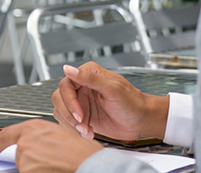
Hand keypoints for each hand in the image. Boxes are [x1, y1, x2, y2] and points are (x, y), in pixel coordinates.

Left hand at [0, 119, 102, 172]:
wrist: (89, 164)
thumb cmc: (82, 151)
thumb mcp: (60, 134)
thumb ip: (42, 137)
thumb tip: (35, 144)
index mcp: (33, 127)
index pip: (6, 134)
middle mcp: (25, 141)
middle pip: (19, 154)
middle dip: (31, 159)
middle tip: (50, 159)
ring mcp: (24, 158)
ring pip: (25, 167)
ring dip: (36, 168)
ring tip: (55, 165)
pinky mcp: (26, 171)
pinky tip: (53, 171)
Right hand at [52, 63, 167, 140]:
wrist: (141, 121)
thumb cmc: (132, 102)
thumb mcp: (112, 88)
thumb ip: (89, 78)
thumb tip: (69, 68)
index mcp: (88, 75)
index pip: (65, 84)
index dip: (69, 100)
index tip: (79, 113)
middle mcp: (82, 87)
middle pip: (59, 98)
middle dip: (68, 114)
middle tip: (82, 123)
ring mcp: (81, 102)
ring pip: (60, 111)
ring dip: (71, 124)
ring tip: (86, 130)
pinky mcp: (82, 117)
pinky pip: (67, 123)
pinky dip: (75, 130)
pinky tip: (88, 132)